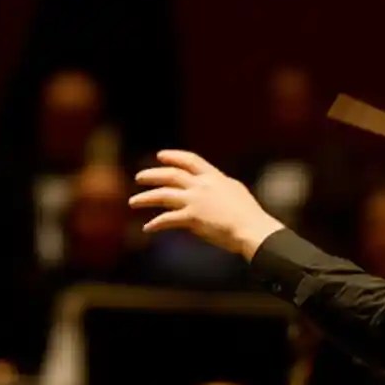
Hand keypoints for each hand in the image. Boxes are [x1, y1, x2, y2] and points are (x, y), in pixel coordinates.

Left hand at [130, 150, 284, 259]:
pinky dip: (156, 224)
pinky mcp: (192, 218)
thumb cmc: (249, 215)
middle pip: (171, 175)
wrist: (252, 228)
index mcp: (214, 177)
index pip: (190, 160)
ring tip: (133, 202)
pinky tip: (148, 228)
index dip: (173, 157)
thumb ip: (220, 187)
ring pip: (163, 195)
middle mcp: (202, 185)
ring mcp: (195, 200)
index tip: (160, 156)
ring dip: (146, 198)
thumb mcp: (235, 192)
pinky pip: (168, 219)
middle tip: (139, 177)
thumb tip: (212, 189)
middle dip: (152, 175)